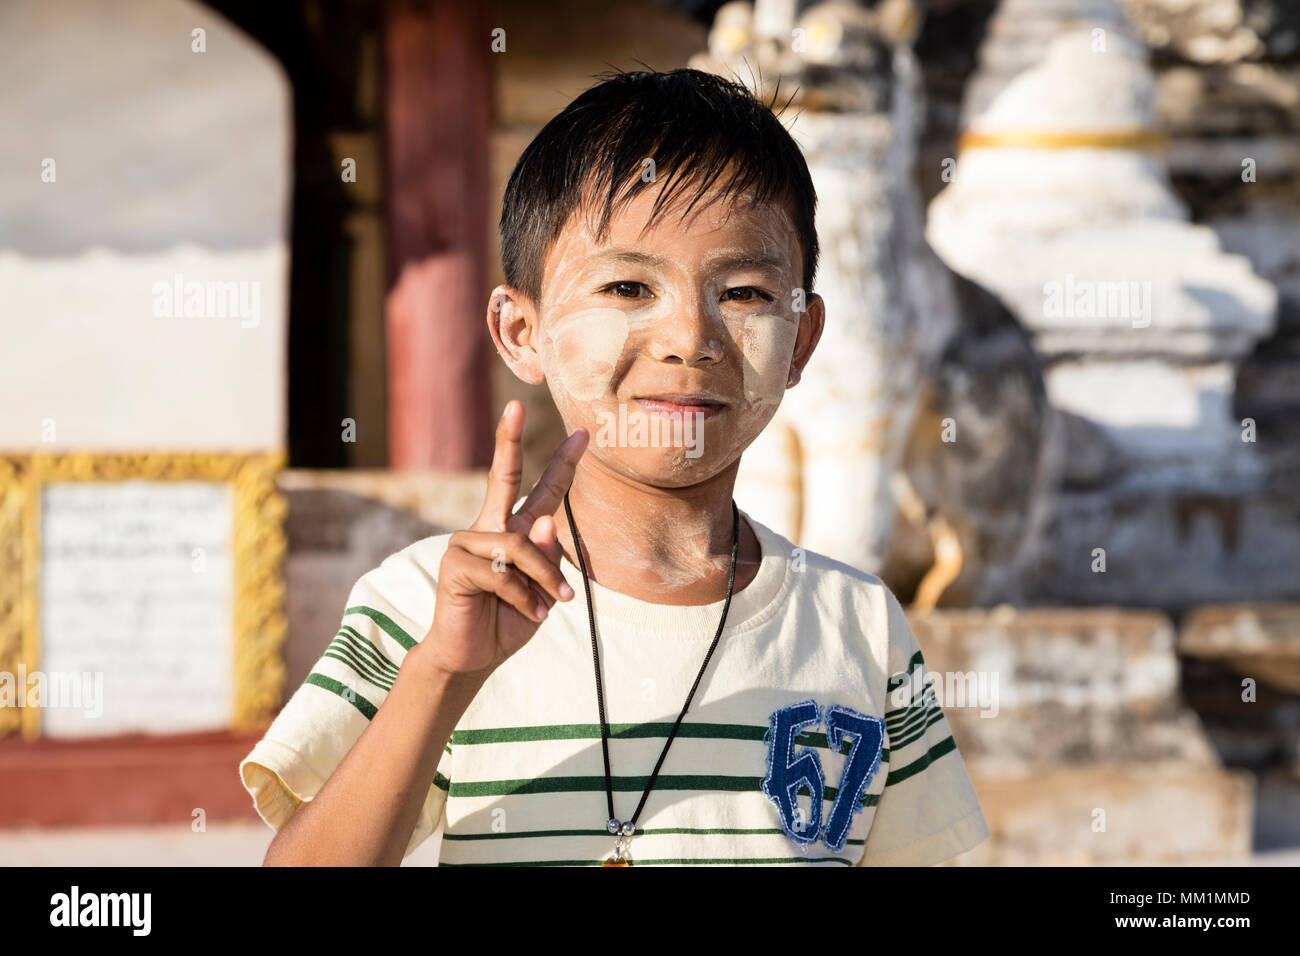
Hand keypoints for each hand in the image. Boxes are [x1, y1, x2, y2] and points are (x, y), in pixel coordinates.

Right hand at [423, 401, 587, 677]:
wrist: (474, 656)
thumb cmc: (510, 621)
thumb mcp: (543, 590)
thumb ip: (547, 559)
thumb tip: (545, 522)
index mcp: (516, 530)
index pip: (541, 490)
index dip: (562, 464)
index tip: (582, 434)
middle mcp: (490, 528)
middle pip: (500, 475)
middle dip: (507, 439)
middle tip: (515, 405)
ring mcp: (468, 542)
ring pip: (519, 544)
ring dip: (543, 579)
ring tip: (552, 605)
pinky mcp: (455, 564)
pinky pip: (501, 572)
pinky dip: (521, 595)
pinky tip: (528, 613)